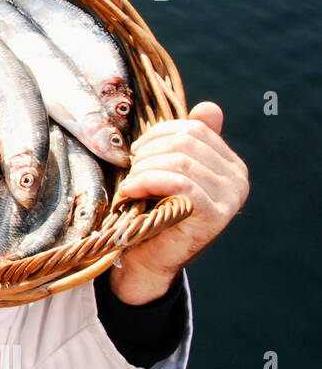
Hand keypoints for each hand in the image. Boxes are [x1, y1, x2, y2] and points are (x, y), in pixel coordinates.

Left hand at [109, 101, 248, 303]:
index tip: (137, 153)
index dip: (157, 135)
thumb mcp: (169, 171)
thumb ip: (186, 143)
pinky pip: (178, 183)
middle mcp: (237, 179)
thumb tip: (210, 107)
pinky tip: (132, 192)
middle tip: (131, 171)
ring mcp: (230, 197)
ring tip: (130, 185)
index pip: (193, 129)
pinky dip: (147, 182)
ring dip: (144, 169)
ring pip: (179, 161)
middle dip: (148, 153)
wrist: (147, 260)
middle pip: (185, 142)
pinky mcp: (215, 215)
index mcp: (229, 164)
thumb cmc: (153, 211)